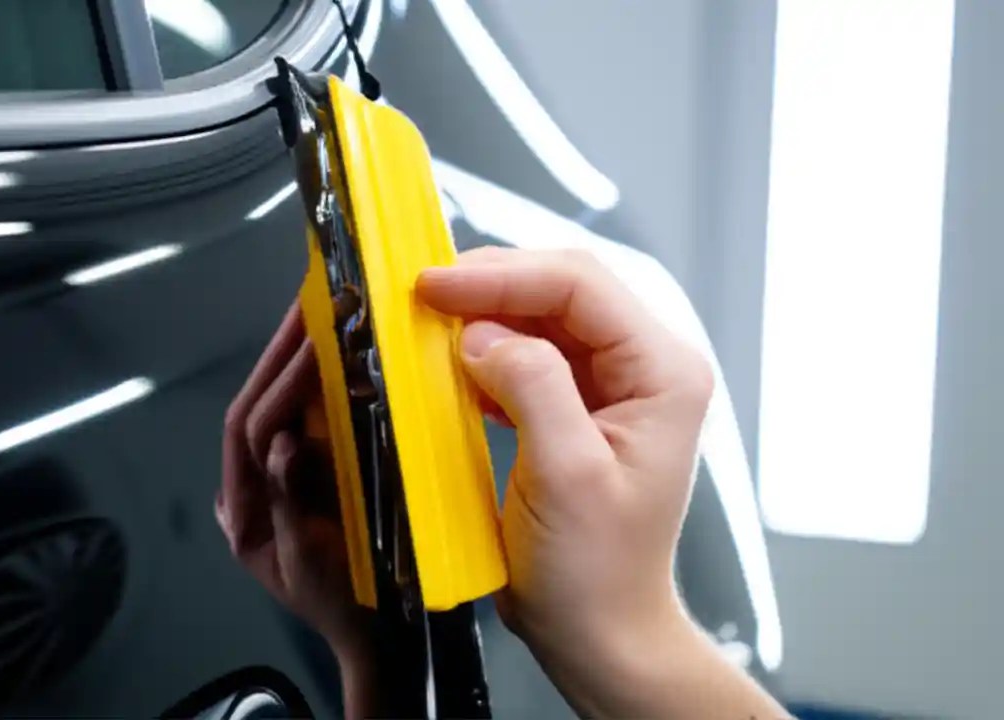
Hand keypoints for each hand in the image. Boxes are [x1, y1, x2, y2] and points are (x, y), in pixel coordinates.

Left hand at [218, 304, 376, 715]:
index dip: (276, 382)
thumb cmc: (345, 611)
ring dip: (301, 357)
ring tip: (325, 312)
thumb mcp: (308, 566)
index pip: (248, 428)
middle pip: (260, 404)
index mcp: (245, 509)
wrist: (381, 639)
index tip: (308, 341)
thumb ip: (289, 503)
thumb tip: (285, 444)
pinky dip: (326, 383)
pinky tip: (345, 351)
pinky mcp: (315, 474)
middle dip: (282, 351)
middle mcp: (255, 486)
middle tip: (312, 300)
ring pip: (284, 404)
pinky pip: (314, 419)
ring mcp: (284, 478)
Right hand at [418, 247, 786, 719]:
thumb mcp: (566, 476)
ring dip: (480, 315)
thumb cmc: (597, 573)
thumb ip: (532, 388)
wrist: (599, 632)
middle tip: (418, 296)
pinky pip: (525, 354)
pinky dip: (482, 352)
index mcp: (663, 373)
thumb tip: (482, 332)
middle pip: (559, 290)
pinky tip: (449, 366)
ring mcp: (611, 385)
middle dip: (487, 286)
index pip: (580, 286)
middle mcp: (644, 367)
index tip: (433, 284)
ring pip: (537, 316)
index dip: (502, 275)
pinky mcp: (576, 405)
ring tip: (425, 323)